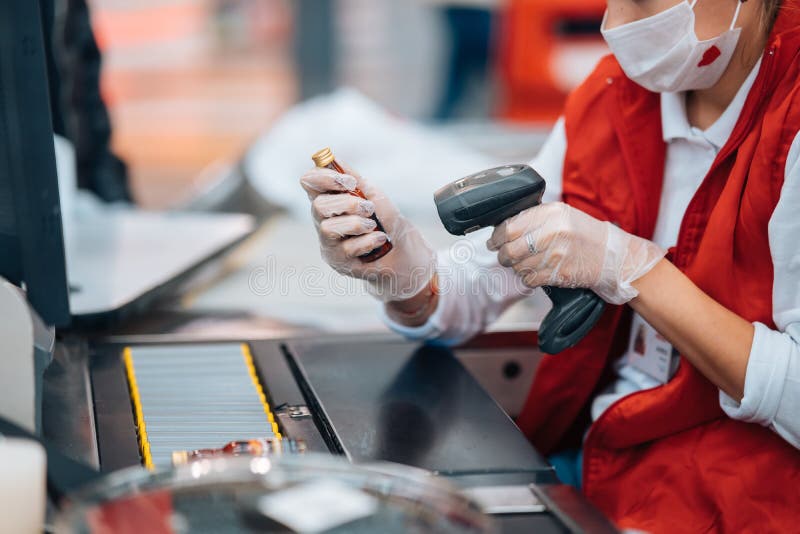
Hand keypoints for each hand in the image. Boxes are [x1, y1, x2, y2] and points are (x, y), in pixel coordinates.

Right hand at [300, 164, 435, 302]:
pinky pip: (347, 248)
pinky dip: (368, 241)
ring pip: (329, 228)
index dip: (324, 178)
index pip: (309, 182)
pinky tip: (379, 240)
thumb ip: (355, 180)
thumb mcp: (375, 196)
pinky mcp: (339, 262)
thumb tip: (335, 159)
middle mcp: (323, 221)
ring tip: (374, 226)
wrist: (406, 254)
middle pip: (317, 206)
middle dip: (347, 203)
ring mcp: (329, 243)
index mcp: (330, 200)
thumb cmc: (388, 223)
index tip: (349, 182)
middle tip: (368, 208)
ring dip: (356, 224)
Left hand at [486, 202, 664, 304]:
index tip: (494, 241)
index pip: (510, 227)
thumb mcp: (562, 215)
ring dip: (516, 268)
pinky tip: (535, 272)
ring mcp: (557, 255)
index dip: (497, 237)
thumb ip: (534, 218)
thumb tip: (503, 228)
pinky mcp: (559, 274)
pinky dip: (528, 278)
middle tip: (504, 256)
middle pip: (510, 249)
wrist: (613, 256)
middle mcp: (553, 232)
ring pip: (518, 267)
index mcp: (551, 214)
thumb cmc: (585, 234)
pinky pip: (530, 279)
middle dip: (503, 255)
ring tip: (524, 263)